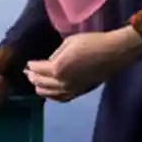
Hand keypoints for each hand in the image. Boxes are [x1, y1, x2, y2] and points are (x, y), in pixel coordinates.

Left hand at [25, 28, 141, 101]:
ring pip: (50, 94)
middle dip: (33, 78)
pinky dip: (53, 96)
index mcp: (58, 68)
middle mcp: (62, 82)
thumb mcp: (69, 42)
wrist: (113, 53)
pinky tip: (50, 93)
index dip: (32, 66)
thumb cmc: (91, 43)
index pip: (38, 70)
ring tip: (35, 83)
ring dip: (40, 88)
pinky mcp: (80, 92)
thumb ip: (56, 55)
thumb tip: (49, 63)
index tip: (28, 64)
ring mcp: (71, 89)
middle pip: (41, 84)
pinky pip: (62, 98)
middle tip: (28, 72)